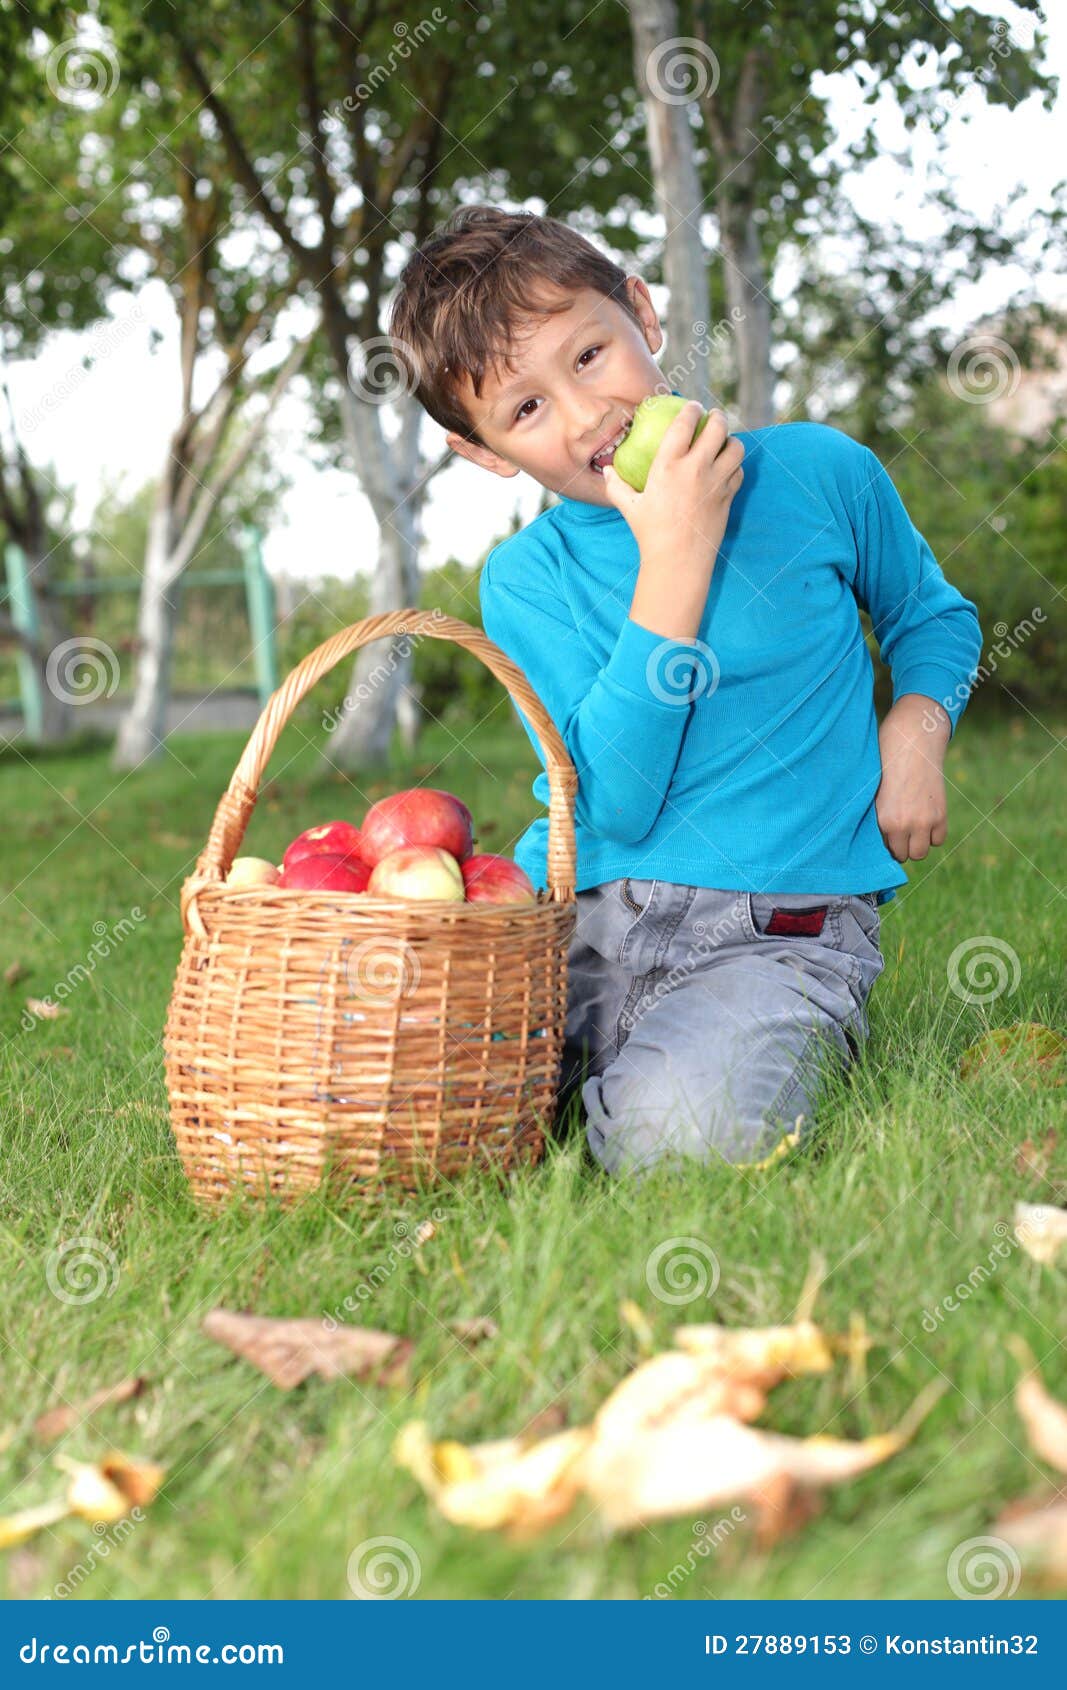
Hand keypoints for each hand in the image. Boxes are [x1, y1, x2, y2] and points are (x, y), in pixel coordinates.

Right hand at [602, 403, 744, 574]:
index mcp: (668, 466)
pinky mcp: (728, 497)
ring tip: (724, 441)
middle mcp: (696, 469)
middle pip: (718, 428)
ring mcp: (716, 483)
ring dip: (731, 440)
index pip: (684, 424)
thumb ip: (616, 486)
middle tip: (714, 417)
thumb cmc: (650, 533)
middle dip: (718, 417)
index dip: (691, 410)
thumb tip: (607, 471)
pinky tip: (726, 468)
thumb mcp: (629, 507)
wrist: (678, 560)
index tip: (692, 406)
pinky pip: (738, 472)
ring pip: (735, 448)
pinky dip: (734, 466)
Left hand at [875, 694, 950, 861]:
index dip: (887, 845)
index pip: (888, 851)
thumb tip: (881, 841)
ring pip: (922, 852)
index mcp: (885, 821)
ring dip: (917, 844)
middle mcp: (906, 825)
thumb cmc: (886, 765)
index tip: (887, 837)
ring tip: (912, 829)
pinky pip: (939, 839)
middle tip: (900, 835)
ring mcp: (926, 820)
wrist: (912, 743)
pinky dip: (933, 834)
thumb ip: (879, 818)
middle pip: (907, 855)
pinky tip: (926, 821)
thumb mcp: (874, 794)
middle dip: (903, 848)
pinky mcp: (941, 813)